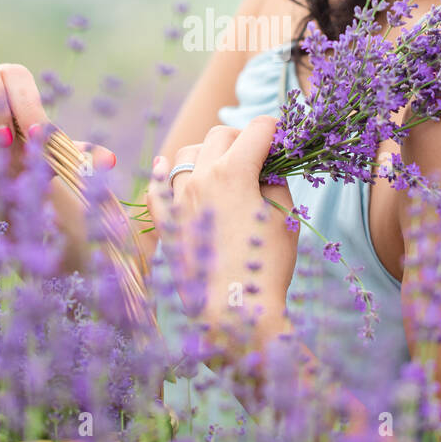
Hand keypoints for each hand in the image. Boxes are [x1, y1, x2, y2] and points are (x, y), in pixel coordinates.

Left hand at [145, 116, 298, 352]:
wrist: (232, 311)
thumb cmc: (265, 266)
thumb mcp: (283, 217)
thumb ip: (275, 182)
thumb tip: (267, 168)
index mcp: (233, 172)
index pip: (258, 130)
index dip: (277, 130)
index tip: (284, 139)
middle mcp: (200, 177)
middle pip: (220, 135)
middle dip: (243, 138)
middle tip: (259, 155)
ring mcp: (177, 199)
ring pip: (185, 154)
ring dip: (206, 152)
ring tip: (222, 166)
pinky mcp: (165, 222)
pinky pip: (156, 186)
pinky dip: (163, 173)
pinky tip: (167, 169)